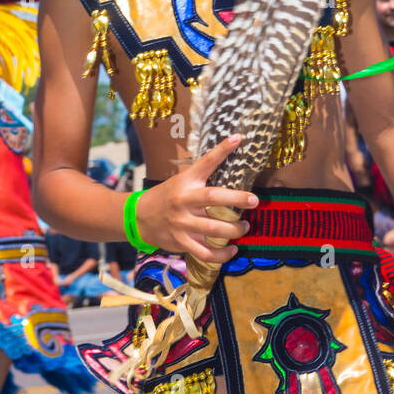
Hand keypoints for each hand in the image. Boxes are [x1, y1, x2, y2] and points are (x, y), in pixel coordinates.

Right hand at [134, 134, 257, 264]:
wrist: (139, 217)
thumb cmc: (167, 196)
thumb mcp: (181, 180)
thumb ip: (202, 176)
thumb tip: (229, 164)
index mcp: (186, 182)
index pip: (206, 162)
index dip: (222, 150)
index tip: (238, 138)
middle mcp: (184, 201)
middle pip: (214, 199)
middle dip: (237, 199)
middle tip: (254, 200)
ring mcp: (182, 223)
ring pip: (214, 229)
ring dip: (235, 230)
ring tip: (244, 227)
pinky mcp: (182, 242)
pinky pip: (206, 253)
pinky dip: (222, 255)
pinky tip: (232, 250)